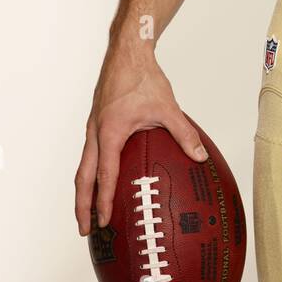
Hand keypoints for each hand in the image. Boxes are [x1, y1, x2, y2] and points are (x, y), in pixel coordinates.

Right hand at [75, 43, 206, 235]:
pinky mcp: (97, 121)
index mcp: (109, 132)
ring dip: (84, 190)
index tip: (103, 221)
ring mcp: (93, 127)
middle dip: (83, 206)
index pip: (104, 175)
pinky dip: (90, 172)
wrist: (127, 52)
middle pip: (83, 178)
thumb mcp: (167, 107)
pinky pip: (89, 153)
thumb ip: (183, 133)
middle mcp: (95, 133)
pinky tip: (102, 179)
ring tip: (89, 212)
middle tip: (87, 230)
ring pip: (83, 166)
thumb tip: (199, 156)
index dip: (103, 200)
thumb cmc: (143, 77)